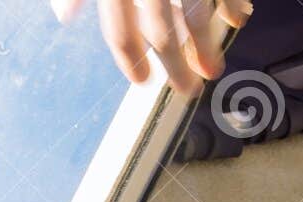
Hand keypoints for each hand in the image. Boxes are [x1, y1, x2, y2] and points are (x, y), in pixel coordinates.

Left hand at [52, 0, 252, 97]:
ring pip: (197, 12)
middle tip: (186, 91)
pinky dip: (233, 1)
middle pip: (161, 31)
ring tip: (214, 69)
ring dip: (207, 45)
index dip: (130, 59)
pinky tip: (237, 20)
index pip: (119, 30)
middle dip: (175, 65)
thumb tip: (64, 15)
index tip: (141, 81)